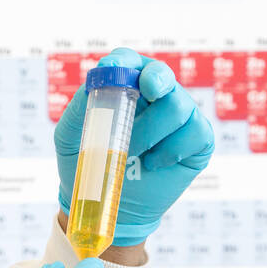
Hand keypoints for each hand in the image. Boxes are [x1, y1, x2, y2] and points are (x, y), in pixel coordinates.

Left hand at [56, 47, 214, 245]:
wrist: (106, 206)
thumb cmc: (87, 166)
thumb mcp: (70, 138)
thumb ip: (80, 110)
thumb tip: (94, 84)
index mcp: (125, 87)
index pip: (129, 61)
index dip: (124, 62)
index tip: (113, 68)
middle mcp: (155, 96)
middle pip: (162, 75)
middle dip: (156, 79)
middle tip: (148, 89)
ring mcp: (179, 118)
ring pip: (179, 106)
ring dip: (152, 130)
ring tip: (132, 153)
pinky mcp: (197, 142)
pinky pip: (196, 132)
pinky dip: (172, 149)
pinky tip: (154, 163)